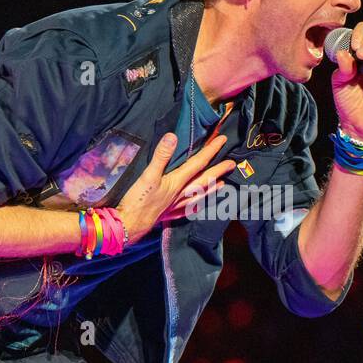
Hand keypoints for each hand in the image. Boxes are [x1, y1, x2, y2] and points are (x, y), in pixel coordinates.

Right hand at [115, 132, 235, 242]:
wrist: (129, 225)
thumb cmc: (138, 200)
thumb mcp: (148, 175)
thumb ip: (161, 156)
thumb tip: (173, 136)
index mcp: (177, 182)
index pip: (198, 163)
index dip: (211, 150)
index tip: (223, 140)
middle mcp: (181, 194)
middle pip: (204, 179)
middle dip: (219, 170)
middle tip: (232, 164)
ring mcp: (176, 205)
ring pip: (200, 195)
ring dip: (212, 188)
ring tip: (223, 184)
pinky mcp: (169, 214)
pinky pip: (188, 209)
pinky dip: (196, 206)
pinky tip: (199, 205)